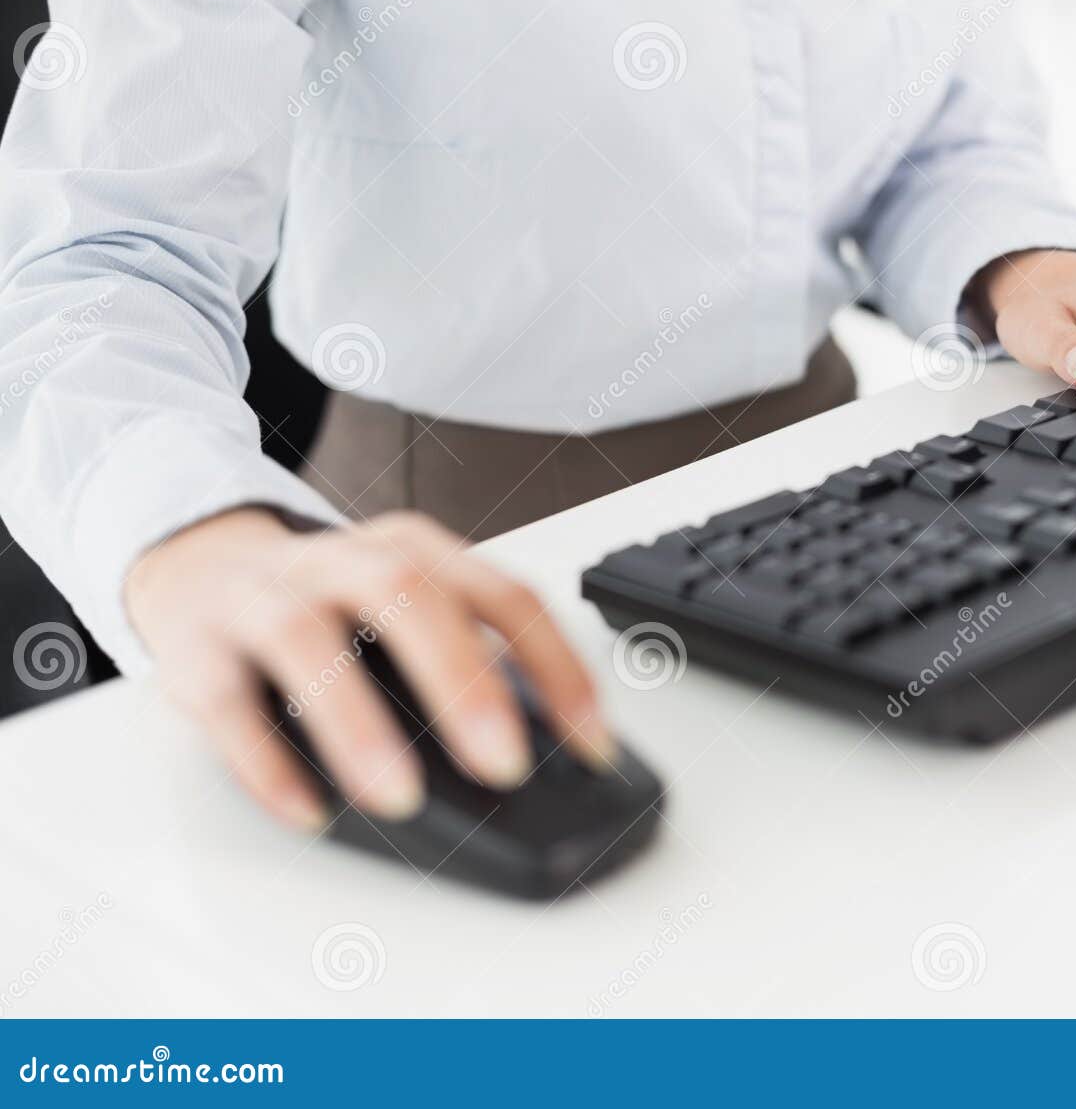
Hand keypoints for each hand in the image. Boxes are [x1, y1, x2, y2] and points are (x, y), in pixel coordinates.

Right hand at [126, 507, 611, 828]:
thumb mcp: (412, 608)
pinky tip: (309, 811)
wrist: (200, 567)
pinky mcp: (196, 652)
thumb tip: (554, 744)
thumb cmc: (330, 602)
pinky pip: (226, 704)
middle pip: (407, 597)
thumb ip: (475, 657)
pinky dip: (267, 762)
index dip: (557, 670)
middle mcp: (342, 562)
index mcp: (415, 550)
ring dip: (358, 723)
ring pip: (306, 641)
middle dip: (463, 683)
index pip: (505, 595)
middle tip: (505, 767)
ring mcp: (263, 598)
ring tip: (399, 799)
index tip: (592, 747)